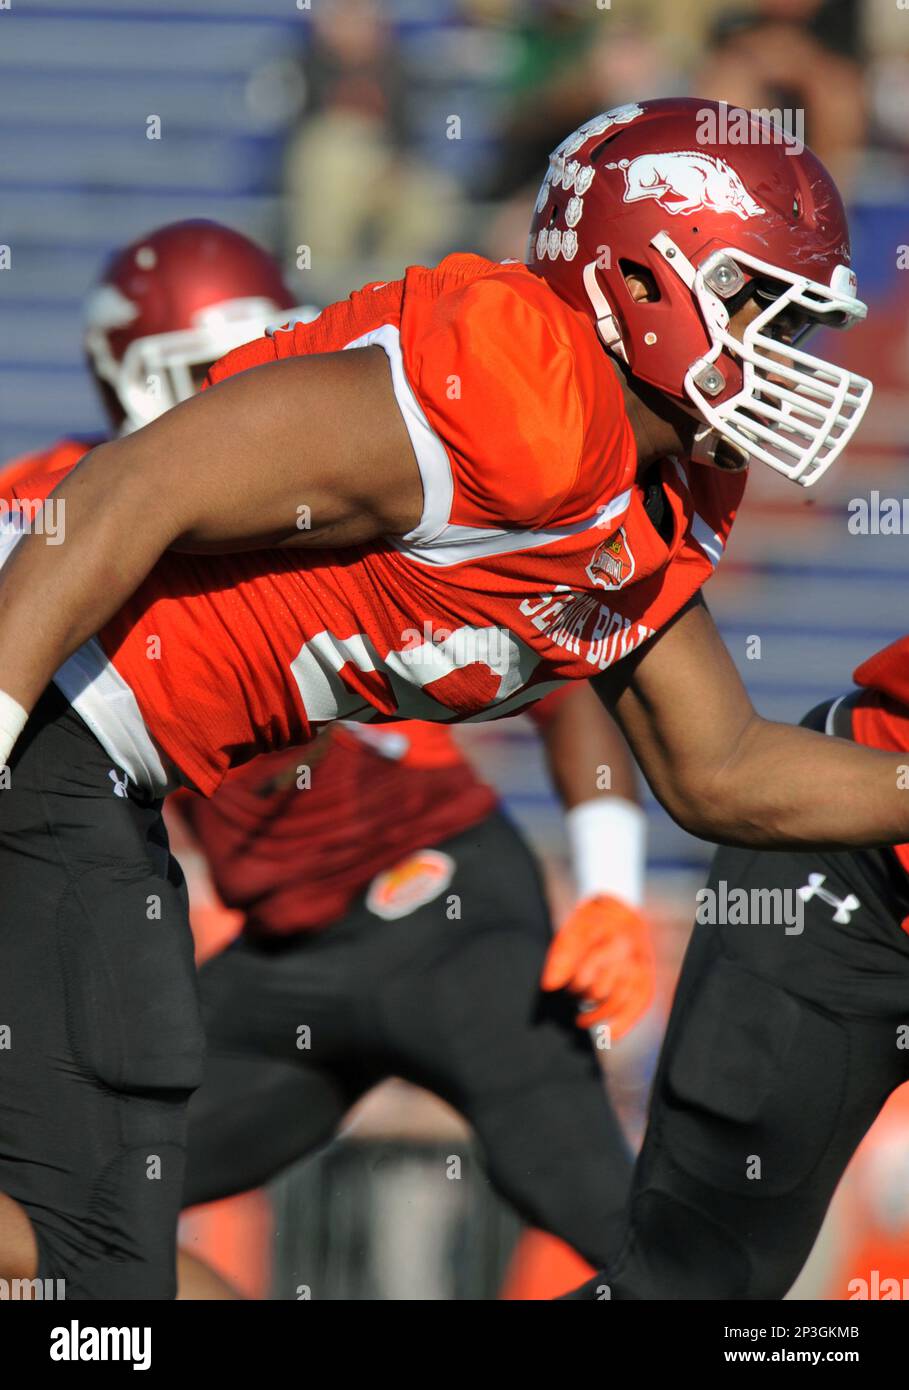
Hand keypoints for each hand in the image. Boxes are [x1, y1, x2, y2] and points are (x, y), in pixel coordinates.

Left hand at [541, 893, 654, 1039]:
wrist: (621, 906)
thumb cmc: (591, 921)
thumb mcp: (571, 928)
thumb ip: (560, 956)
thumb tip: (549, 986)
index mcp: (606, 932)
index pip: (584, 968)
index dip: (568, 982)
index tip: (553, 986)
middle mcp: (627, 948)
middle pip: (599, 987)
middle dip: (580, 995)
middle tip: (571, 994)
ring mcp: (640, 963)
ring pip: (618, 999)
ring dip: (597, 1015)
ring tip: (580, 1021)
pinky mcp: (647, 976)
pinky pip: (639, 1003)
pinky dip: (625, 1023)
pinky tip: (610, 1036)